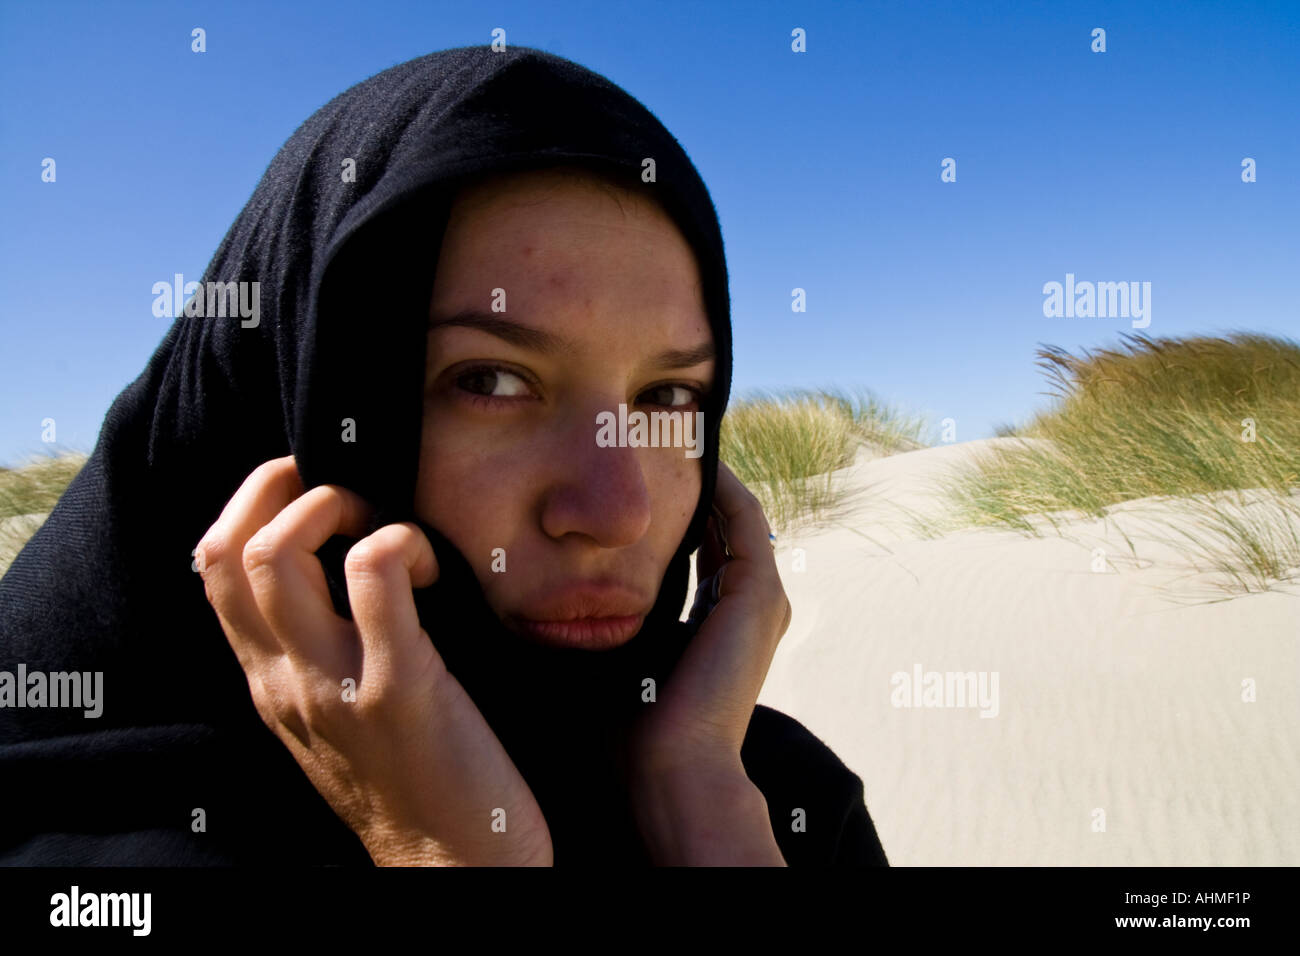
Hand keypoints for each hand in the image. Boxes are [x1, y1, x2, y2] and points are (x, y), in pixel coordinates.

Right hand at [195, 456, 552, 865]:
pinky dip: (404, 540)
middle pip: (230, 548)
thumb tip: (338, 569)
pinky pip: (375, 572)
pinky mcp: (398, 688)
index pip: (211, 567)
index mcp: (268, 682)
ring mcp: (333, 683)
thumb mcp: (338, 717)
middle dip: (283, 484)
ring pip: (280, 552)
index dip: (252, 502)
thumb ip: (319, 653)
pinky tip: (435, 569)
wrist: (454, 870)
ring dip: (338, 504)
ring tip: (388, 527)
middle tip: (352, 493)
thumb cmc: (413, 783)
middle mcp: (283, 681)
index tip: (313, 489)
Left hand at [622, 461, 791, 862]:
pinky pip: (741, 519)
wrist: (674, 766)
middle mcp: (747, 606)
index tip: (633, 478)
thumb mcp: (617, 649)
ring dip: (705, 476)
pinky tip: (688, 457)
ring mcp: (760, 599)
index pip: (698, 549)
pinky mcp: (760, 594)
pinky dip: (720, 486)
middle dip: (687, 487)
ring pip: (734, 515)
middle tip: (651, 442)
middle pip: (719, 526)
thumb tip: (552, 580)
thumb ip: (606, 612)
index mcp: (717, 623)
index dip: (670, 512)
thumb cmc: (632, 724)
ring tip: (671, 437)